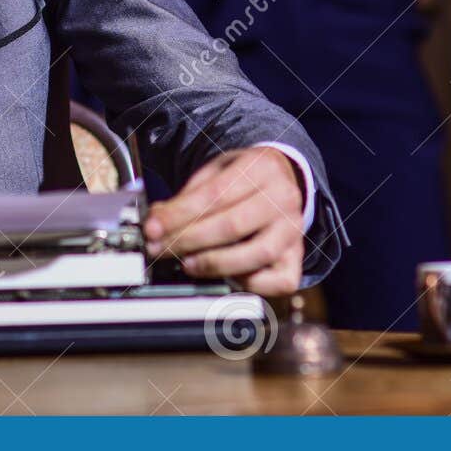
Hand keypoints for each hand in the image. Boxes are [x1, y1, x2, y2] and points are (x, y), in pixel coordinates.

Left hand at [143, 147, 304, 295]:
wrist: (283, 180)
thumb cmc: (244, 178)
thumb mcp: (216, 172)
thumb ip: (188, 196)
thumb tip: (157, 220)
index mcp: (262, 167)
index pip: (215, 194)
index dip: (179, 215)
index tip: (153, 228)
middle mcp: (283, 197)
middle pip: (232, 225)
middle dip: (188, 241)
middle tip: (160, 248)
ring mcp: (294, 229)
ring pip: (256, 254)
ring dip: (214, 263)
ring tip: (187, 263)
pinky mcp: (297, 257)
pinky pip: (278, 280)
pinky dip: (249, 283)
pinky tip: (226, 276)